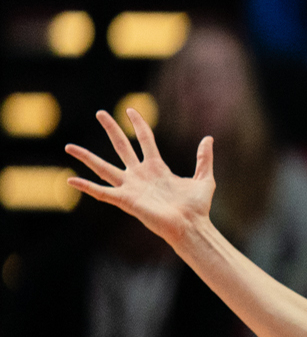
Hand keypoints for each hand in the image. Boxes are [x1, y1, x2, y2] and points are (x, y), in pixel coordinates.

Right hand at [65, 107, 215, 245]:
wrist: (192, 226)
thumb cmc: (197, 207)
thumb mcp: (204, 178)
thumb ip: (204, 159)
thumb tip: (208, 138)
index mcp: (157, 168)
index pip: (145, 140)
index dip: (139, 124)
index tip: (130, 110)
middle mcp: (141, 175)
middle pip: (122, 147)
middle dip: (111, 129)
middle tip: (100, 112)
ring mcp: (131, 187)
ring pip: (104, 168)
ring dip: (86, 157)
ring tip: (69, 146)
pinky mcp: (126, 200)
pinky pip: (102, 193)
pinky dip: (86, 187)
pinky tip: (71, 180)